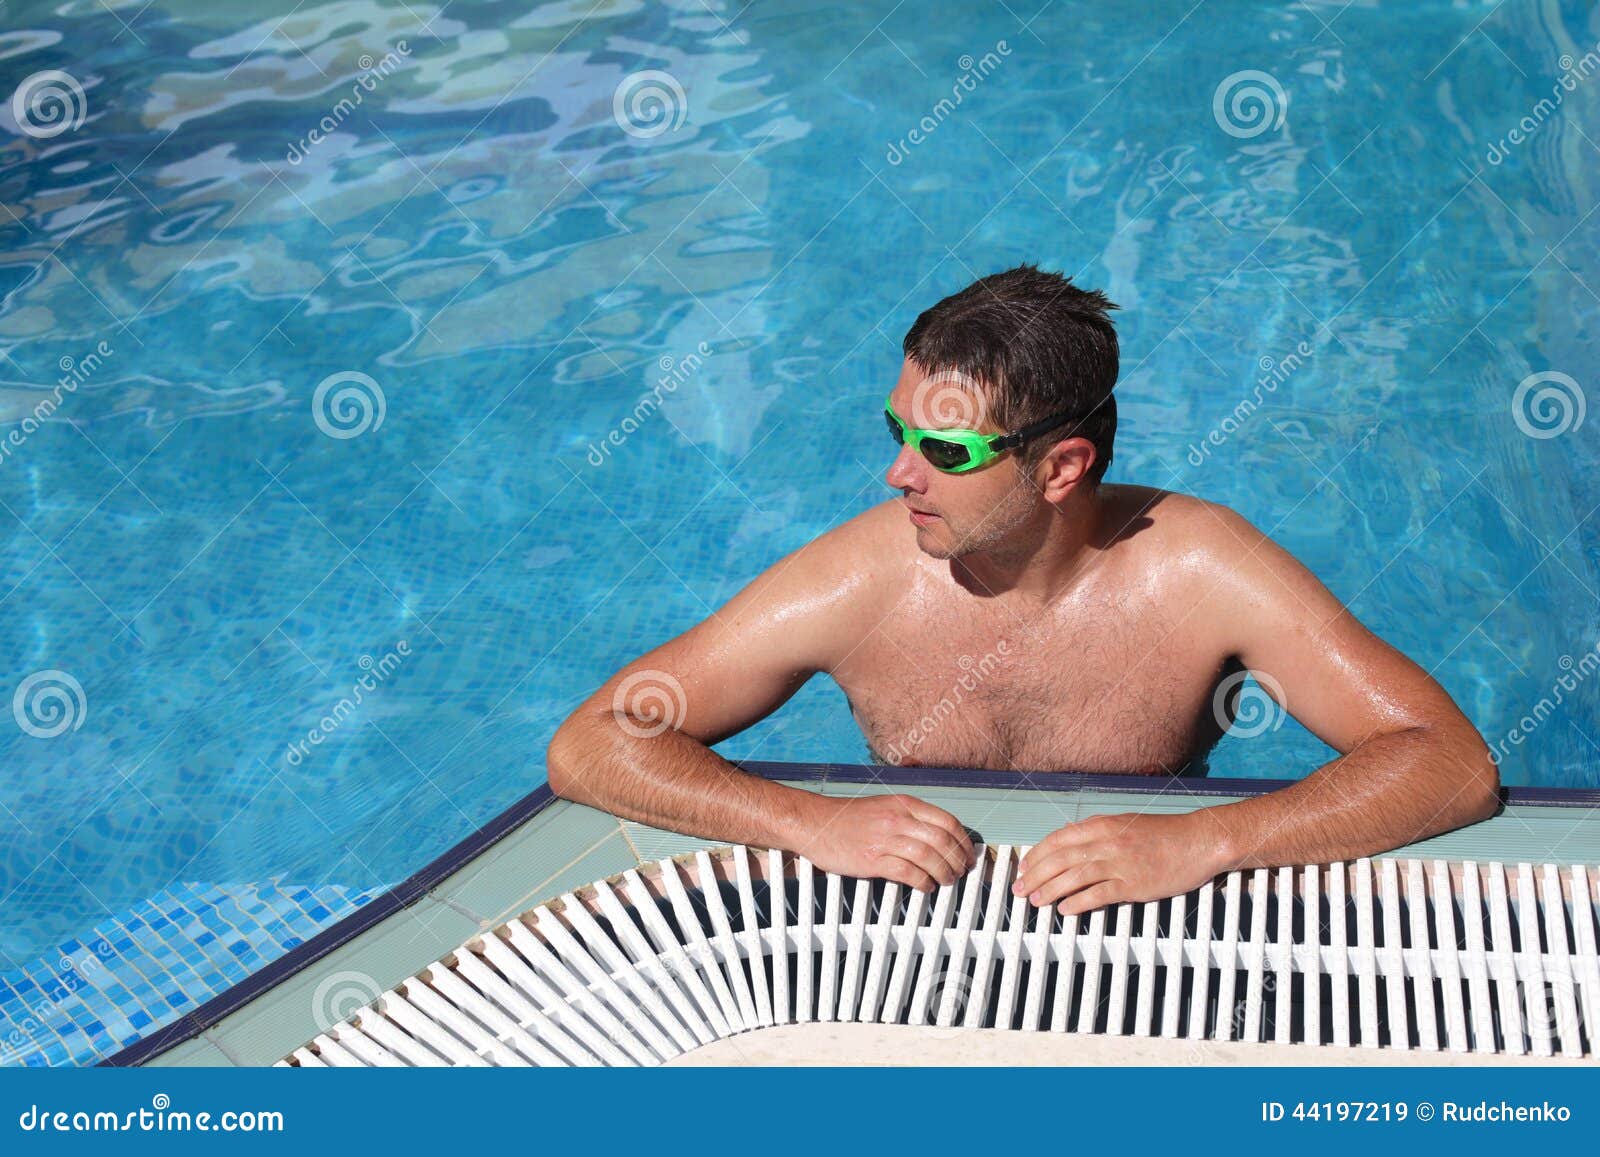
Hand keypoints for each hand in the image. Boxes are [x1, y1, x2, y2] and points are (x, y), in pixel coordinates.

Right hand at [797, 793, 975, 892]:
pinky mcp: (872, 859)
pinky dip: (923, 882)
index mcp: (904, 804)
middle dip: (958, 860)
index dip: (964, 841)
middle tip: (961, 872)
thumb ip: (910, 817)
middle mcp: (898, 819)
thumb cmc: (849, 818)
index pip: (948, 821)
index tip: (968, 854)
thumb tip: (938, 838)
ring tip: (947, 881)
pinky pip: (908, 873)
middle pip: (943, 841)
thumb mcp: (885, 806)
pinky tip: (925, 887)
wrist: (816, 823)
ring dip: (944, 873)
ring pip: (929, 857)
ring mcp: (885, 839)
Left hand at [1013, 811, 1231, 915]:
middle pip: (1059, 859)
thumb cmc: (1163, 834)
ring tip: (1036, 901)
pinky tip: (1064, 909)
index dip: (1037, 855)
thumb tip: (1069, 840)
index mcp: (1101, 825)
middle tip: (1020, 889)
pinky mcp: (1133, 884)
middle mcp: (1106, 842)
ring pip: (1073, 877)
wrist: (1197, 841)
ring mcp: (1119, 863)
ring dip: (1049, 890)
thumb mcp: (1124, 823)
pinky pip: (1098, 894)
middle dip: (1035, 875)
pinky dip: (1078, 902)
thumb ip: (1097, 832)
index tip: (1025, 868)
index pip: (1057, 840)